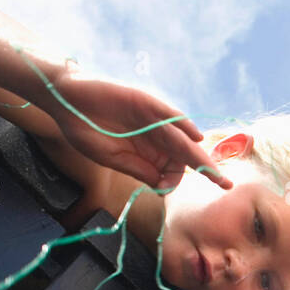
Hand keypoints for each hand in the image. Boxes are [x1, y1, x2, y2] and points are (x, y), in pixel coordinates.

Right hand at [43, 72, 232, 192]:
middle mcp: (153, 134)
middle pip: (184, 153)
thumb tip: (162, 186)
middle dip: (205, 169)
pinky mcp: (144, 101)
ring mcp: (151, 118)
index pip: (171, 167)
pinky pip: (168, 114)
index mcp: (146, 150)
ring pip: (181, 137)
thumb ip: (137, 169)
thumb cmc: (84, 129)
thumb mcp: (111, 157)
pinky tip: (194, 136)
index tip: (168, 188)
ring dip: (198, 153)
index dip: (175, 179)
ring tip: (214, 170)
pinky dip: (182, 124)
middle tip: (224, 183)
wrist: (65, 100)